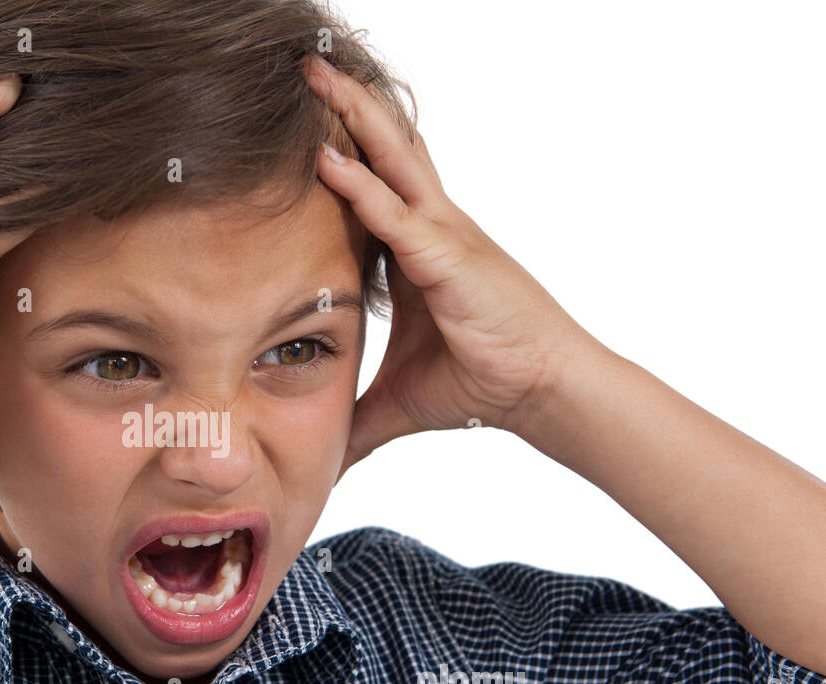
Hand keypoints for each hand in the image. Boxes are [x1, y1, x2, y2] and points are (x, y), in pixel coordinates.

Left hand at [301, 55, 601, 479]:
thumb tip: (324, 457)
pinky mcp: (450, 261)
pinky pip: (398, 216)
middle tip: (305, 67)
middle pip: (385, 151)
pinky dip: (362, 188)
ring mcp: (444, 237)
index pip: (373, 183)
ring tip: (315, 77)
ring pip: (394, 162)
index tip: (301, 116)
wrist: (540, 392)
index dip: (341, 147)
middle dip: (346, 106)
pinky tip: (327, 160)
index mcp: (416, 250)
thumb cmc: (481, 381)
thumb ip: (357, 417)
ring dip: (353, 117)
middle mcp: (432, 229)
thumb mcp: (399, 398)